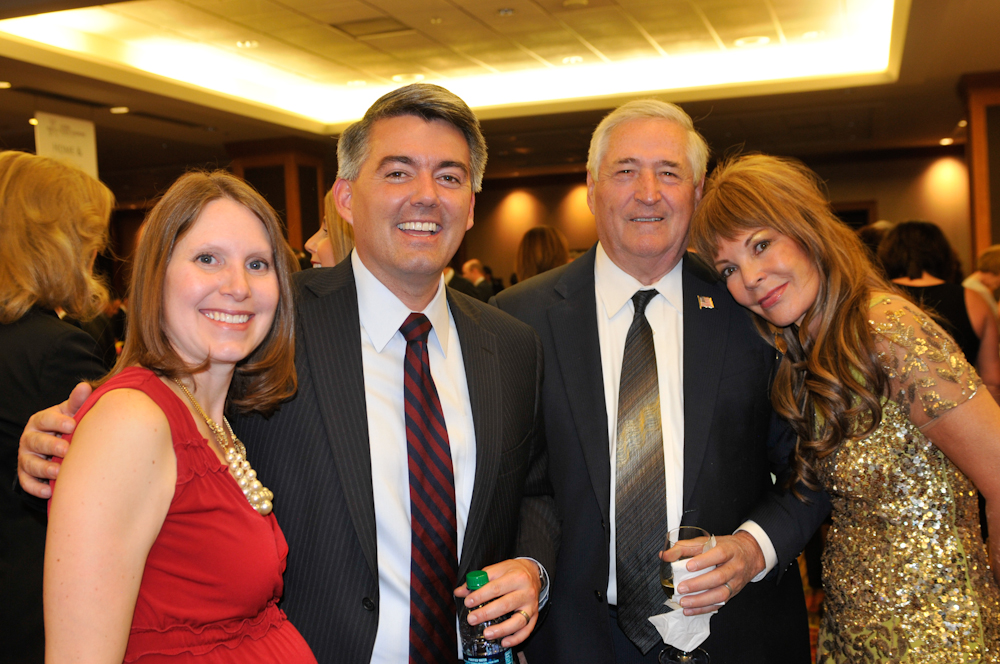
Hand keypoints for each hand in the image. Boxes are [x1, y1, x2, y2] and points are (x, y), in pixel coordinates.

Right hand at [17, 382, 90, 497]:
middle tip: (66, 450)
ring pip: (30, 464)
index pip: (45, 419)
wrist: (60, 444)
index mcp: (40, 420)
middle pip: (36, 442)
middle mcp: (30, 438)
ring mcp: (26, 456)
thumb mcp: (72, 412)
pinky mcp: (26, 474)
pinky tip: (49, 492)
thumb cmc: (69, 425)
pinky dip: (35, 488)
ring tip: (59, 473)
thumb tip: (85, 387)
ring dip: (44, 469)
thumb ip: (77, 402)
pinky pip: (26, 482)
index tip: (72, 425)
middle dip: (51, 446)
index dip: (57, 422)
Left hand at [453, 558, 540, 647]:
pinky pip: (526, 630)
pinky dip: (516, 639)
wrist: (533, 573)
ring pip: (518, 621)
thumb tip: (461, 591)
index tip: (468, 602)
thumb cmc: (513, 572)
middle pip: (505, 605)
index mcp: (516, 577)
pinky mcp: (535, 616)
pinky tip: (504, 642)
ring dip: (501, 629)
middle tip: (472, 619)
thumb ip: (479, 580)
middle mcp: (526, 591)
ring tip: (487, 634)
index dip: (480, 596)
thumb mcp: (497, 570)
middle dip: (486, 613)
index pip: (496, 587)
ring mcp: (531, 605)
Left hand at [659, 530, 763, 614]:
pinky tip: (690, 610)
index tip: (688, 566)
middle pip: (719, 577)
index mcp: (729, 550)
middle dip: (699, 584)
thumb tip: (664, 555)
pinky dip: (703, 609)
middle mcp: (735, 567)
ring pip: (721, 594)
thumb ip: (685, 547)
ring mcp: (735, 582)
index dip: (704, 561)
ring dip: (701, 600)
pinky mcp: (733, 594)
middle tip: (681, 588)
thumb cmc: (726, 547)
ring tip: (684, 602)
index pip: (719, 555)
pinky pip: (719, 604)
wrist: (750, 555)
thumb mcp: (707, 542)